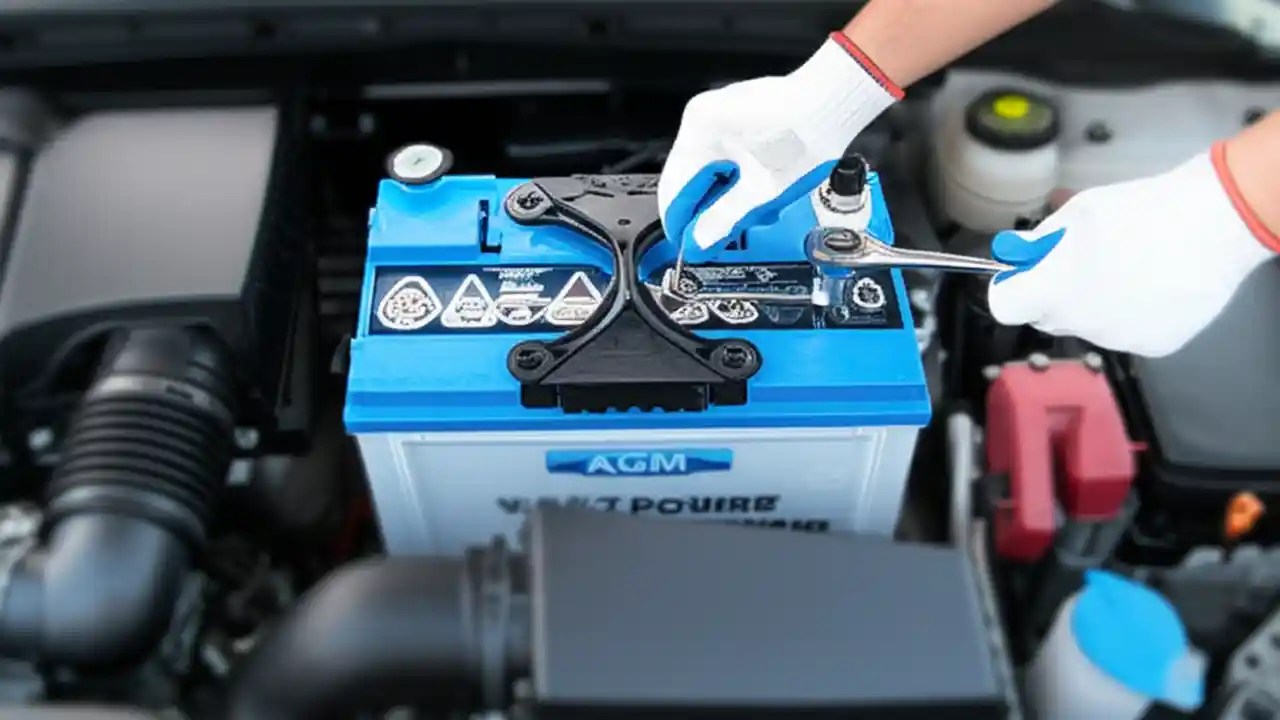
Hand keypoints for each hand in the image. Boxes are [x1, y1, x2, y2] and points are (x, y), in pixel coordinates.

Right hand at [657, 32, 901, 261]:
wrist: (833, 100)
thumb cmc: (806, 133)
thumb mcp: (763, 191)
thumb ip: (725, 220)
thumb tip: (700, 242)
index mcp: (700, 134)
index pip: (674, 191)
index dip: (681, 224)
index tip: (690, 246)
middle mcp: (701, 118)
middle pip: (688, 179)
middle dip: (705, 211)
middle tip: (720, 237)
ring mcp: (716, 113)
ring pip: (705, 168)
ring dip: (721, 195)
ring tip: (749, 212)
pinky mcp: (732, 114)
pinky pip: (719, 153)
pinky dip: (732, 176)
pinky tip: (753, 189)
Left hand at [987, 146, 1276, 356]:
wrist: (1212, 226)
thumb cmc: (1140, 212)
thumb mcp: (1077, 214)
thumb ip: (1037, 243)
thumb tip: (1012, 255)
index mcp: (1053, 290)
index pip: (1005, 307)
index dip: (1012, 288)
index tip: (1025, 275)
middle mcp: (1080, 324)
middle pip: (1047, 316)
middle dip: (1054, 294)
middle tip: (1083, 262)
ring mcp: (1117, 340)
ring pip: (1089, 324)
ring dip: (1096, 303)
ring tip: (1132, 268)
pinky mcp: (1153, 348)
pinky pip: (1127, 331)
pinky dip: (1134, 314)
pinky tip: (1156, 285)